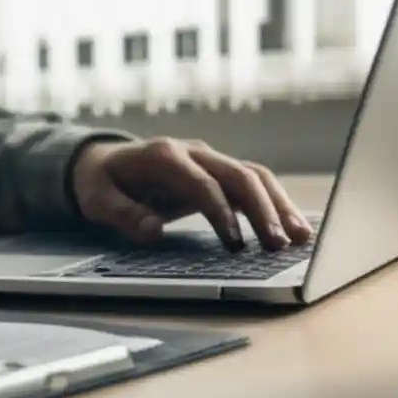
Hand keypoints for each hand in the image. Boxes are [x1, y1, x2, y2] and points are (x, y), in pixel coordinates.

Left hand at [71, 138, 314, 249]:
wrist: (105, 162)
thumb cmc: (102, 183)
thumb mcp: (97, 199)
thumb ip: (121, 214)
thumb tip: (153, 230)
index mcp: (165, 156)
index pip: (203, 183)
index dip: (221, 213)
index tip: (235, 243)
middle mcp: (194, 152)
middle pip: (240, 176)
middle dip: (264, 210)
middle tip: (280, 245)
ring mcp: (210, 160)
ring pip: (255, 177)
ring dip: (279, 206)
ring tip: (301, 238)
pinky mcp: (218, 173)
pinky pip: (253, 185)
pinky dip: (274, 204)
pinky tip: (293, 228)